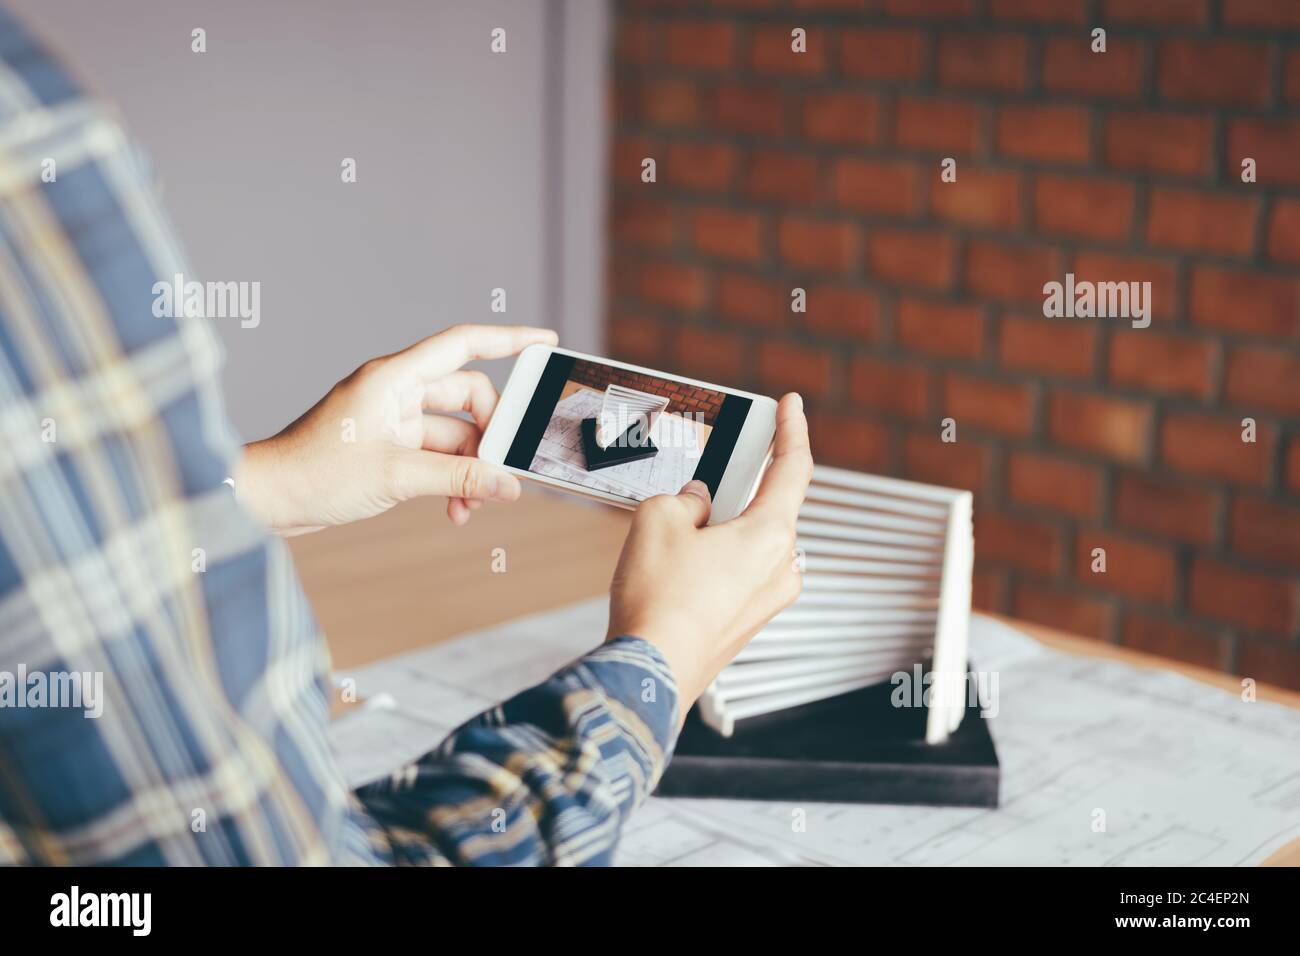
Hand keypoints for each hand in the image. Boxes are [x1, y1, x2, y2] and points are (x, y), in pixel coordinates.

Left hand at [235, 324, 556, 533]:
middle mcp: (397, 391)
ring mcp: (395, 420)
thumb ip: (459, 478)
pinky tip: (455, 509)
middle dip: (490, 434)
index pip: (463, 344)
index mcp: (394, 378)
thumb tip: (508, 485)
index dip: (509, 339)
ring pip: (457, 433)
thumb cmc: (315, 473)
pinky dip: (452, 479)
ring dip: (471, 468)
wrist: (270, 498)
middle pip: (468, 396)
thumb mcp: (396, 477)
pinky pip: (439, 455)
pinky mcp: (391, 447)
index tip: (545, 342)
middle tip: (503, 470)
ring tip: (474, 503)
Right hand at [607, 393, 812, 711]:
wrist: (651, 672)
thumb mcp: (658, 520)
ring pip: (748, 545)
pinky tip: (677, 571)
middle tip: (703, 483)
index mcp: (771, 534)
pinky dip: (714, 562)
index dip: (792, 430)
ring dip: (719, 532)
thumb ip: (683, 497)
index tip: (791, 405)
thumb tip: (698, 505)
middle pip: (766, 509)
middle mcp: (781, 568)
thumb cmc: (658, 599)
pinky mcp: (748, 623)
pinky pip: (738, 575)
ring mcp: (768, 601)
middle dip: (733, 493)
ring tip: (673, 539)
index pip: (793, 469)